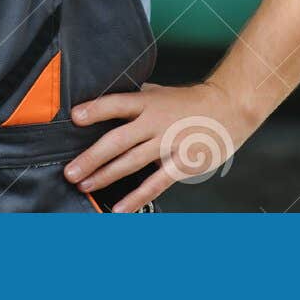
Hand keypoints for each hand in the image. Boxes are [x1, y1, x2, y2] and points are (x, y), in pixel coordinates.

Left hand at [62, 80, 255, 211]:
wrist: (228, 109)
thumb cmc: (190, 101)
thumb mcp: (160, 91)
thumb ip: (135, 98)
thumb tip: (105, 101)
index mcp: (148, 103)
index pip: (117, 104)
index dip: (95, 110)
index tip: (74, 118)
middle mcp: (156, 123)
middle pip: (118, 140)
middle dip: (91, 157)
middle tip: (71, 171)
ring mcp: (169, 144)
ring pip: (132, 162)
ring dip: (106, 176)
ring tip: (85, 185)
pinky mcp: (181, 163)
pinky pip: (155, 183)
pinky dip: (136, 197)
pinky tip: (120, 208)